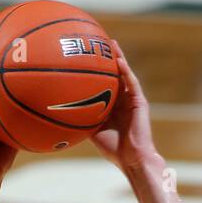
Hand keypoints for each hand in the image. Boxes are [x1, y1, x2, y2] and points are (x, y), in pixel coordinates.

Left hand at [90, 40, 158, 172]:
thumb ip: (82, 120)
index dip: (96, 71)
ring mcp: (131, 99)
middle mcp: (122, 100)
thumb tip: (61, 114)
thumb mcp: (92, 132)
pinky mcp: (140, 102)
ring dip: (118, 58)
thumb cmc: (113, 149)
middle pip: (114, 74)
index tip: (85, 58)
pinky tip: (118, 60)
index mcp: (111, 106)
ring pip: (124, 74)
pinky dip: (126, 71)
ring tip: (110, 43)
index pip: (103, 84)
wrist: (132, 159)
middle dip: (107, 59)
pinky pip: (132, 83)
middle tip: (97, 43)